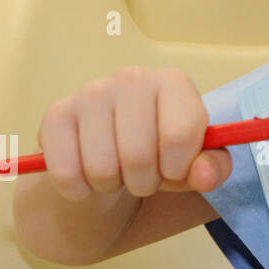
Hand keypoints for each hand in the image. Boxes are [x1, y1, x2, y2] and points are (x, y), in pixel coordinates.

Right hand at [37, 66, 230, 199]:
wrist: (110, 153)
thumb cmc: (161, 153)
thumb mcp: (194, 162)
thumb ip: (212, 168)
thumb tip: (204, 177)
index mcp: (174, 83)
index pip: (180, 136)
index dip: (178, 169)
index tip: (174, 171)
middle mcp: (133, 78)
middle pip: (138, 156)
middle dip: (144, 183)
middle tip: (143, 176)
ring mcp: (91, 92)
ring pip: (101, 168)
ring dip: (111, 186)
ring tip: (118, 172)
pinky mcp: (56, 114)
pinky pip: (66, 173)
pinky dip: (79, 190)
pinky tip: (86, 175)